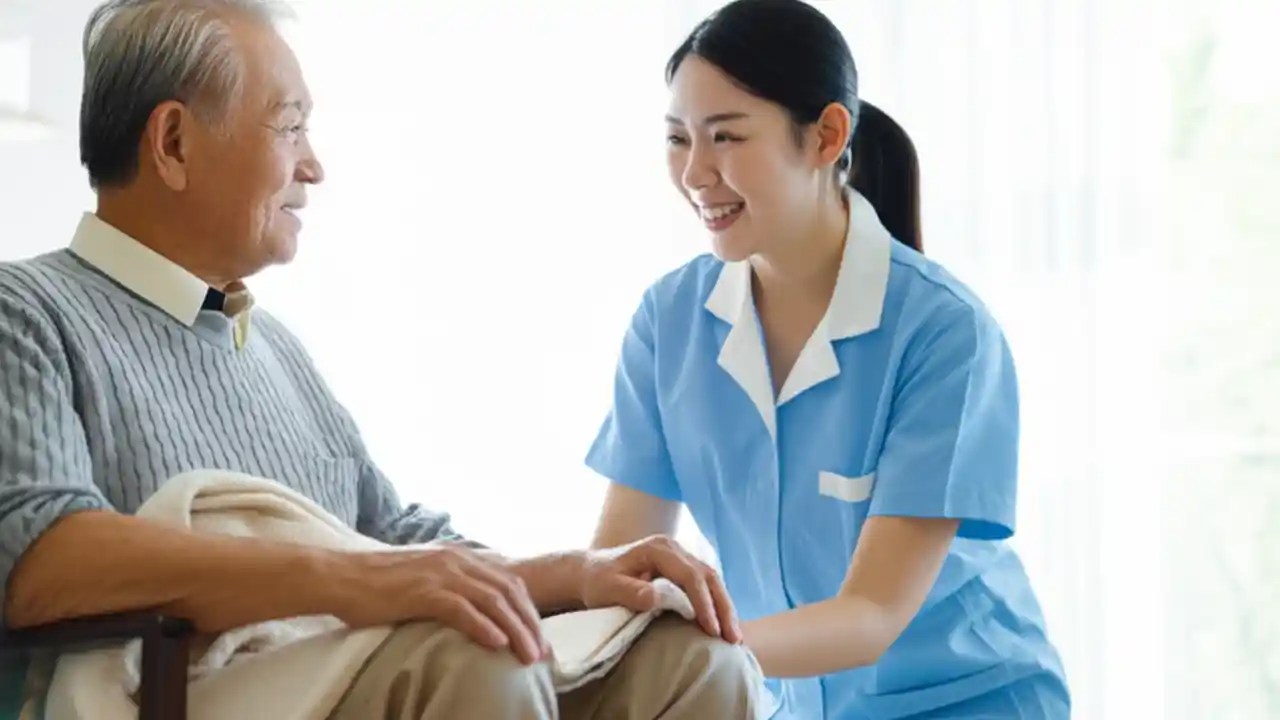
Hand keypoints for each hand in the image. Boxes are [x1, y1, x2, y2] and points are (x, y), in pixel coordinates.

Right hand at [336, 544, 547, 664]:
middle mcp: (457, 560)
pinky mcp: (424, 591)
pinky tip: (497, 644)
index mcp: (460, 556)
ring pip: (493, 601)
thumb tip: (477, 610)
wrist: (342, 576)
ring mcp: (441, 574)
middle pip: (508, 591)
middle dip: (530, 623)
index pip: (508, 581)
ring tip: (528, 656)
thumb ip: (452, 585)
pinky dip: (484, 627)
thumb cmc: (379, 583)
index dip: (528, 610)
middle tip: (542, 653)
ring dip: (515, 630)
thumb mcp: (426, 576)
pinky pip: (462, 609)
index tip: (539, 636)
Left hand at [580, 535, 741, 643]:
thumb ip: (632, 592)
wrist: (590, 572)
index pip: (690, 576)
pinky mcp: (681, 568)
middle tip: (734, 638)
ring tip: (734, 637)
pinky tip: (722, 625)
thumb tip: (660, 598)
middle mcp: (674, 548)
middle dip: (723, 607)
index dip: (704, 603)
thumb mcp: (608, 588)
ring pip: (711, 580)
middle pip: (708, 576)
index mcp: (659, 549)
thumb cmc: (598, 581)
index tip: (711, 630)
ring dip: (724, 608)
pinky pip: (705, 585)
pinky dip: (716, 604)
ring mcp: (680, 557)